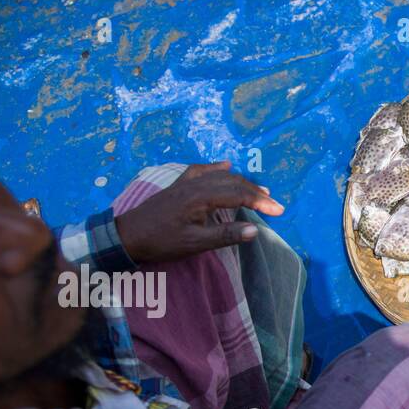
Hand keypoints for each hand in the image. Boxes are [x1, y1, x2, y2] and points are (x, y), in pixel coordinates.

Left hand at [115, 162, 285, 263]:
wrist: (129, 235)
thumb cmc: (162, 241)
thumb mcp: (196, 243)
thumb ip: (226, 235)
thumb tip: (255, 230)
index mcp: (201, 197)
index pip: (239, 194)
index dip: (261, 202)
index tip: (279, 211)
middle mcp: (196, 184)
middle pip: (233, 182)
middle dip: (256, 191)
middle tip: (274, 203)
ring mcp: (186, 182)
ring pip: (220, 175)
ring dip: (242, 181)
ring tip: (259, 190)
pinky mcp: (179, 184)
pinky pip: (203, 171)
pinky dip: (218, 168)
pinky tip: (225, 165)